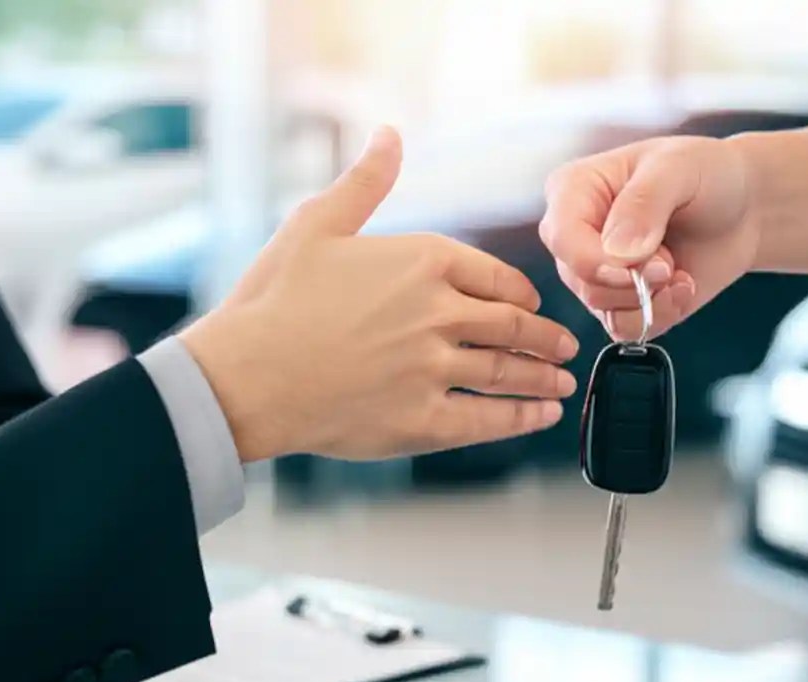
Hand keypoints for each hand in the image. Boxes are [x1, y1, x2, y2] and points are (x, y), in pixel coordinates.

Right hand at [181, 127, 579, 461]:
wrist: (243, 375)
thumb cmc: (272, 299)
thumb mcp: (317, 224)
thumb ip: (366, 182)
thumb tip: (390, 135)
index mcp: (422, 260)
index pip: (496, 276)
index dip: (519, 292)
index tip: (530, 303)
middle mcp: (438, 312)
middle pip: (512, 326)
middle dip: (544, 338)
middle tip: (564, 347)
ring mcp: (433, 368)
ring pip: (507, 373)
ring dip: (543, 379)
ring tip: (562, 384)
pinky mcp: (422, 420)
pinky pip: (486, 420)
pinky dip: (521, 419)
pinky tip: (540, 418)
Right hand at [540, 136, 758, 339]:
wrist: (742, 208)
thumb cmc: (706, 174)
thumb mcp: (678, 167)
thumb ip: (644, 202)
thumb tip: (618, 252)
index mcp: (574, 189)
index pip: (562, 237)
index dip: (596, 261)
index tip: (641, 264)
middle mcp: (576, 234)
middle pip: (581, 279)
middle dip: (633, 280)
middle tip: (669, 262)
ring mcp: (596, 272)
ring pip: (601, 307)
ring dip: (651, 296)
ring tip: (678, 270)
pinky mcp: (621, 302)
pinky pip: (624, 328)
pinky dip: (659, 315)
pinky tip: (681, 288)